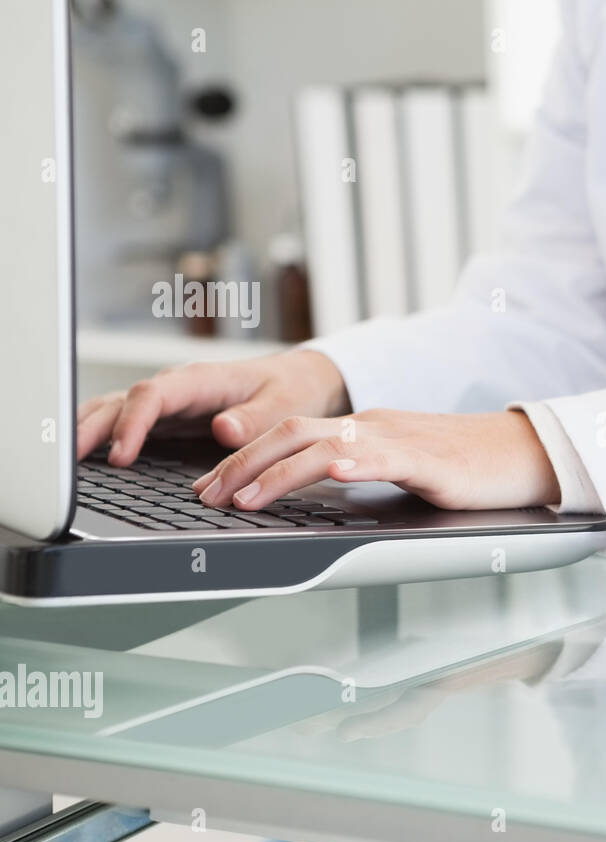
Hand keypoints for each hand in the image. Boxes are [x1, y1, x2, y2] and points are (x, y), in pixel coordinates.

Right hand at [75, 350, 349, 464]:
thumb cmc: (292, 390)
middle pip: (123, 401)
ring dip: (89, 429)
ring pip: (117, 409)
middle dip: (93, 427)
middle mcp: (179, 388)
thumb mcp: (284, 405)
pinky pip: (126, 421)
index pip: (154, 395)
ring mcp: (170, 403)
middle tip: (68, 458)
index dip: (133, 423)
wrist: (300, 380)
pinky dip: (102, 434)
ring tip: (65, 457)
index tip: (121, 455)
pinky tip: (85, 454)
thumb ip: (254, 419)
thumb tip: (223, 430)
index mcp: (203, 380)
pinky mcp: (169, 418)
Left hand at [191, 409, 561, 510]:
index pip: (289, 435)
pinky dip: (354, 463)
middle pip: (291, 434)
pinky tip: (334, 475)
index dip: (243, 460)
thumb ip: (363, 472)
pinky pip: (385, 457)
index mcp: (363, 429)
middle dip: (240, 465)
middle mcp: (373, 428)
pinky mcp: (430, 461)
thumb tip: (319, 489)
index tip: (210, 487)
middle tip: (204, 496)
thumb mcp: (402, 468)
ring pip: (325, 445)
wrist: (524, 454)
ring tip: (244, 498)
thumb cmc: (469, 467)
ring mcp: (400, 441)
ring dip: (277, 472)